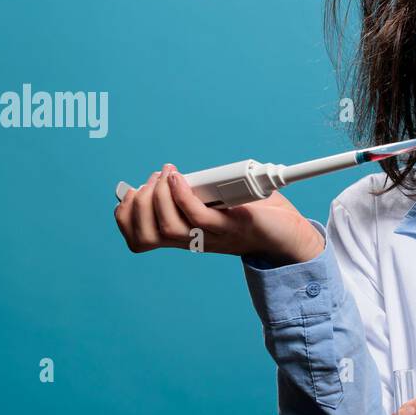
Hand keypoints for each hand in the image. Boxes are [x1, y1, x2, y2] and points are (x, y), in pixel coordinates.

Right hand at [113, 164, 324, 262]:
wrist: (289, 232)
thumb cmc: (254, 212)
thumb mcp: (214, 199)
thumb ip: (193, 189)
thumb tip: (169, 175)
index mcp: (184, 235)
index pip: (139, 238)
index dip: (125, 216)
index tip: (131, 192)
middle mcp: (194, 239)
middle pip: (147, 235)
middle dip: (138, 204)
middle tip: (153, 180)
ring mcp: (211, 236)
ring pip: (168, 228)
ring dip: (160, 197)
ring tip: (168, 175)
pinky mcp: (230, 228)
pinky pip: (198, 217)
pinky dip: (183, 196)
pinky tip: (180, 178)